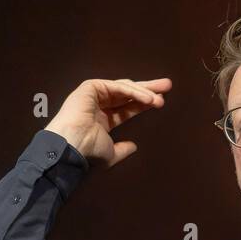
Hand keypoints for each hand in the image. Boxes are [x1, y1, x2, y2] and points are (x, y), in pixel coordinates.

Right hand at [45, 77, 171, 167]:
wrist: (72, 147)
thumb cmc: (89, 152)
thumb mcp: (110, 153)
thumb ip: (122, 150)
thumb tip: (133, 146)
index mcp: (102, 119)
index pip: (127, 108)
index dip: (143, 104)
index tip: (161, 101)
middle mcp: (99, 104)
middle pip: (128, 93)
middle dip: (148, 89)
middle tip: (167, 86)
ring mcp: (94, 94)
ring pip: (124, 87)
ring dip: (144, 91)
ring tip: (161, 97)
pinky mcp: (90, 87)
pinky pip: (117, 86)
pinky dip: (134, 91)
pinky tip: (148, 98)